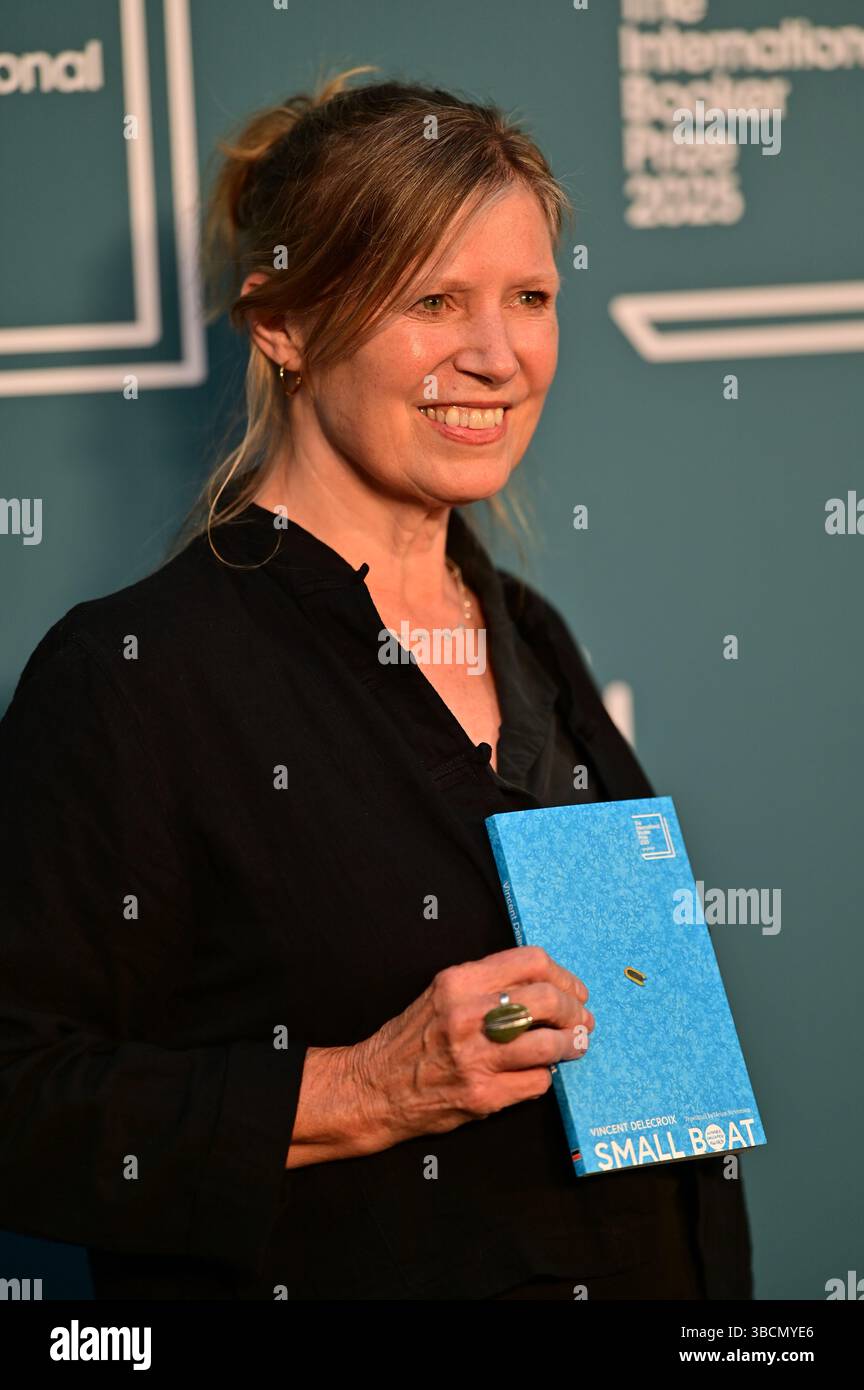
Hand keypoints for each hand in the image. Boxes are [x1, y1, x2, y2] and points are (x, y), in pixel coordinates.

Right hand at [351, 945, 593, 1149]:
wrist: (376, 1087)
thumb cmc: (416, 1038)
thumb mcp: (443, 993)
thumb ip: (489, 984)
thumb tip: (548, 986)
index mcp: (459, 981)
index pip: (532, 962)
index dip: (563, 976)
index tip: (574, 990)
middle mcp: (468, 1015)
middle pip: (548, 1000)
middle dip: (575, 1011)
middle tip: (582, 1021)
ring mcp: (476, 1057)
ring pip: (550, 1044)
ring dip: (570, 1046)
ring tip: (573, 1046)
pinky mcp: (483, 1095)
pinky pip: (537, 1082)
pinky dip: (544, 1077)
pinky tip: (537, 1073)